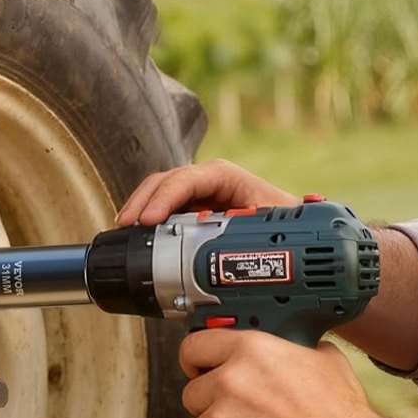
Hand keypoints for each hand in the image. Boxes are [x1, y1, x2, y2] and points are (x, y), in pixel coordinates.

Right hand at [117, 160, 295, 226]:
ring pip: (160, 196)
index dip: (166, 197)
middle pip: (166, 182)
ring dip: (140, 210)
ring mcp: (196, 198)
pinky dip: (147, 222)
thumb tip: (228, 233)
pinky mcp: (190, 213)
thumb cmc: (286, 223)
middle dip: (143, 201)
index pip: (187, 178)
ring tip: (126, 230)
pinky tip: (136, 235)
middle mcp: (207, 183)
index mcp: (226, 177)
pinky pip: (164, 213)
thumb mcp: (274, 222)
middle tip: (127, 224)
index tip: (150, 219)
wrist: (291, 240)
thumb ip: (254, 225)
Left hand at [178, 327, 379, 417]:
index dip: (195, 360)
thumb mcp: (325, 360)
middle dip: (212, 403)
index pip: (193, 347)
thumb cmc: (341, 417)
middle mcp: (230, 382)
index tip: (198, 369)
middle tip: (242, 414)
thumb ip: (295, 348)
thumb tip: (294, 347)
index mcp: (251, 351)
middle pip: (193, 392)